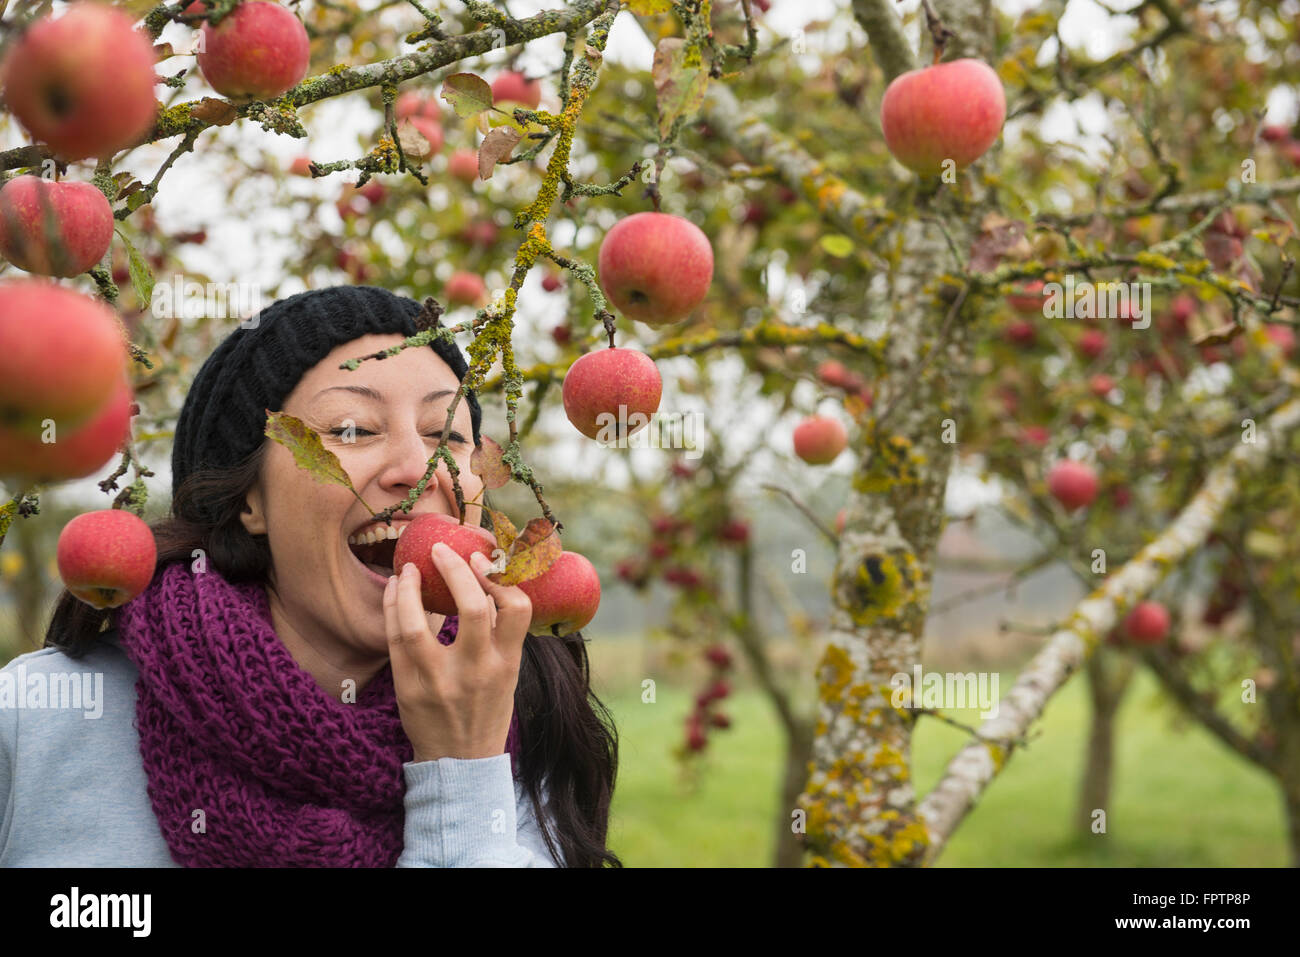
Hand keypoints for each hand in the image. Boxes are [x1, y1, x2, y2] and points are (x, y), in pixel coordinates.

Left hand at [383, 543, 532, 762]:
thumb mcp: (507, 674)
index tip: (482, 560)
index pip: (518, 609)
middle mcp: (477, 671)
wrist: (460, 763)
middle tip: (440, 551)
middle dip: (454, 570)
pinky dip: (392, 609)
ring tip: (405, 570)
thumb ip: (499, 634)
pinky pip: (395, 641)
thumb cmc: (486, 709)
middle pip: (472, 608)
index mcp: (507, 664)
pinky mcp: (410, 689)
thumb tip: (483, 581)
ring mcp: (440, 682)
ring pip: (418, 625)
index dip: (500, 579)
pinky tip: (392, 593)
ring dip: (408, 589)